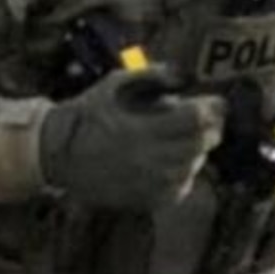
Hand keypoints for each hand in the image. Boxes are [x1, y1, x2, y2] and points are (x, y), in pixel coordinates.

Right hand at [39, 68, 225, 209]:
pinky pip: (181, 187)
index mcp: (140, 129)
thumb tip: (183, 74)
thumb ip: (151, 75)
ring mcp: (148, 183)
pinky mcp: (146, 199)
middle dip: (210, 128)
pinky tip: (172, 159)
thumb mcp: (113, 85)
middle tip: (206, 119)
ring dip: (197, 149)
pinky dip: (184, 172)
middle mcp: (147, 160)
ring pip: (194, 166)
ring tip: (185, 138)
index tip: (216, 101)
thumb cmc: (87, 116)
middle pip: (201, 143)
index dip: (212, 107)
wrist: (58, 156)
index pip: (195, 119)